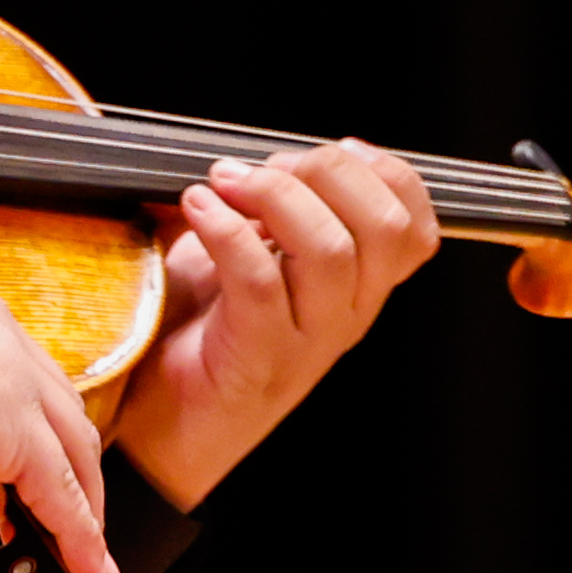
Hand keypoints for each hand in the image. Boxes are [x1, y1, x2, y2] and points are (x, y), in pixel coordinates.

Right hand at [0, 278, 118, 572]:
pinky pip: (57, 481)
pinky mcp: (9, 415)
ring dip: (82, 503)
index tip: (48, 486)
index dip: (44, 441)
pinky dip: (75, 525)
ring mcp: (6, 369)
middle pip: (62, 411)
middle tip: (78, 528)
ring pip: (71, 443)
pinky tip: (81, 559)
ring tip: (86, 555)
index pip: (26, 386)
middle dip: (75, 474)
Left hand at [110, 141, 437, 509]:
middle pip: (381, 225)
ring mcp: (307, 341)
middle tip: (260, 170)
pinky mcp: (258, 359)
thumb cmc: (198, 332)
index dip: (382, 172)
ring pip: (330, 250)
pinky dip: (225, 230)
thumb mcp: (246, 255)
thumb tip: (253, 156)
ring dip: (273, 196)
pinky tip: (197, 209)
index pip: (414, 224)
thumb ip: (269, 211)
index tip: (330, 151)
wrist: (157, 422)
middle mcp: (345, 315)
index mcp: (357, 288)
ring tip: (222, 184)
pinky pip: (260, 280)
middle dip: (324, 171)